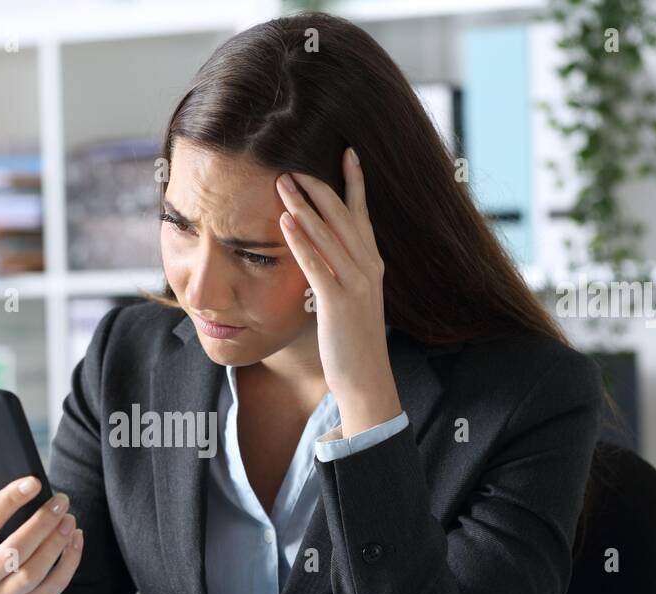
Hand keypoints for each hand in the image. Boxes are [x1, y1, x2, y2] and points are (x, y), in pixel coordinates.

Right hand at [0, 472, 82, 593]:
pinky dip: (69, 562)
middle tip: (61, 499)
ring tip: (69, 518)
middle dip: (42, 521)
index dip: (11, 498)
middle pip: (15, 548)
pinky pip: (52, 586)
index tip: (33, 482)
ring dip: (57, 542)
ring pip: (35, 570)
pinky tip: (75, 539)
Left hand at [275, 147, 401, 436]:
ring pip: (328, 234)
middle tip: (294, 163)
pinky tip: (284, 221)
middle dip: (318, 187)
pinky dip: (300, 240)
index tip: (347, 153)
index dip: (354, 183)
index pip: (362, 214)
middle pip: (343, 216)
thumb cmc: (353, 342)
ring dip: (304, 206)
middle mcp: (368, 267)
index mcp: (372, 264)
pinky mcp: (338, 302)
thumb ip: (339, 274)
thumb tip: (321, 257)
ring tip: (283, 181)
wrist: (365, 379)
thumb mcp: (350, 300)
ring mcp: (356, 283)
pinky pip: (316, 264)